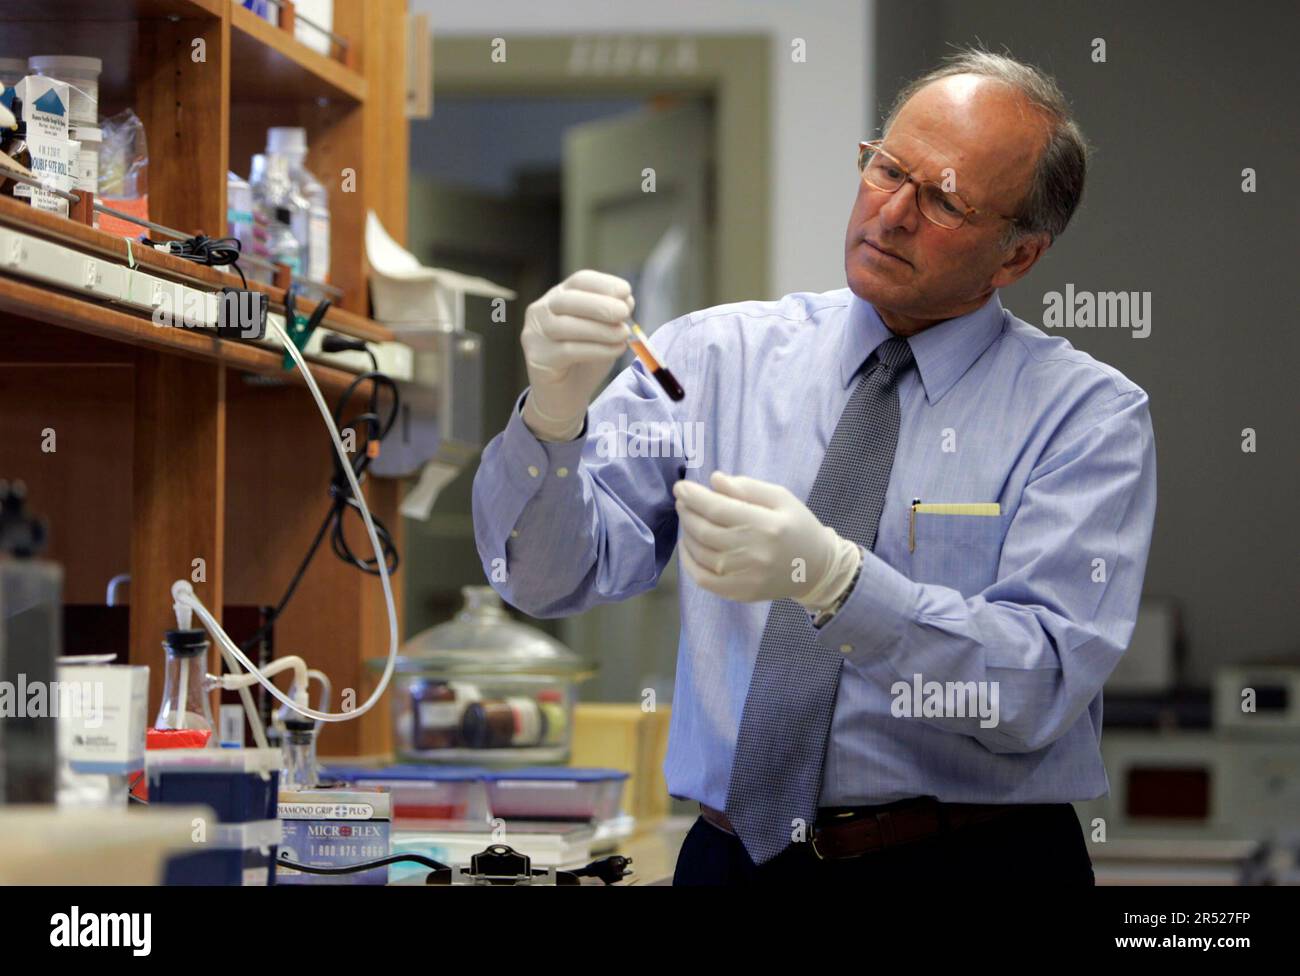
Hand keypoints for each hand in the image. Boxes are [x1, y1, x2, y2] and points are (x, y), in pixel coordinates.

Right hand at [520, 269, 633, 440]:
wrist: (564, 397)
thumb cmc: (585, 360)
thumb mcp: (604, 333)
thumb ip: (613, 317)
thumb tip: (626, 301)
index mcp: (559, 297)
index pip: (579, 281)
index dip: (603, 284)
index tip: (626, 292)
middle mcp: (542, 311)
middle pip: (568, 300)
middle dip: (600, 305)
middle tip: (625, 313)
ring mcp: (535, 334)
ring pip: (566, 326)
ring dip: (600, 329)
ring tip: (624, 335)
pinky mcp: (537, 358)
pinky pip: (568, 350)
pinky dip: (596, 349)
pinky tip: (615, 350)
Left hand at [673, 471, 860, 605]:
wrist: (816, 568)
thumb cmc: (798, 527)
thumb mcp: (781, 498)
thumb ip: (747, 488)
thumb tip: (714, 481)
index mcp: (766, 525)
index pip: (718, 509)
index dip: (694, 497)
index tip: (680, 487)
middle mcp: (754, 553)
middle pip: (705, 531)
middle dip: (687, 512)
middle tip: (682, 500)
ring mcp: (745, 577)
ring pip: (700, 553)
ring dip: (687, 533)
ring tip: (687, 518)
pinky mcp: (741, 593)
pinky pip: (703, 579)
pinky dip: (689, 561)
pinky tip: (688, 545)